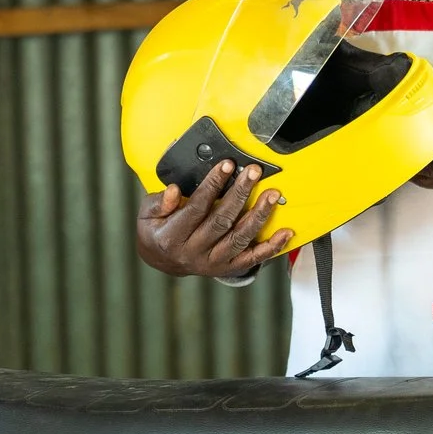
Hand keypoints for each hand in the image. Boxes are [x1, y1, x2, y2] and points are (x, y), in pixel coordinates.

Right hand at [134, 161, 291, 277]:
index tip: (227, 165)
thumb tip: (174, 190)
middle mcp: (194, 252)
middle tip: (254, 172)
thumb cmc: (156, 230)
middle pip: (222, 221)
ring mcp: (212, 262)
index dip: (213, 185)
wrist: (163, 261)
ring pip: (240, 238)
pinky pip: (252, 259)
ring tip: (272, 195)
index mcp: (172, 237)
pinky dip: (271, 247)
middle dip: (240, 193)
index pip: (197, 208)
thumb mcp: (146, 214)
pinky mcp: (227, 268)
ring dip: (259, 216)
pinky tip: (286, 232)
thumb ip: (158, 202)